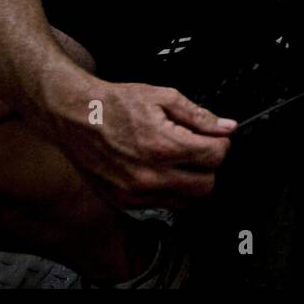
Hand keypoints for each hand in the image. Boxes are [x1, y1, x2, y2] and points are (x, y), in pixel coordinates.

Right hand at [50, 79, 236, 209]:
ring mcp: (136, 193)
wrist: (76, 116)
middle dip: (209, 165)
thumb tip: (227, 127)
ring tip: (177, 160)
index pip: (215, 156)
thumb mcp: (163, 97)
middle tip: (199, 149)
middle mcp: (150, 175)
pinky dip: (168, 190)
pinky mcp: (124, 203)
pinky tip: (159, 170)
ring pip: (187, 200)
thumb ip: (199, 116)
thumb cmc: (115, 104)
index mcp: (163, 146)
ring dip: (190, 181)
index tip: (215, 137)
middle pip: (207, 184)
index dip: (221, 143)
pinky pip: (162, 206)